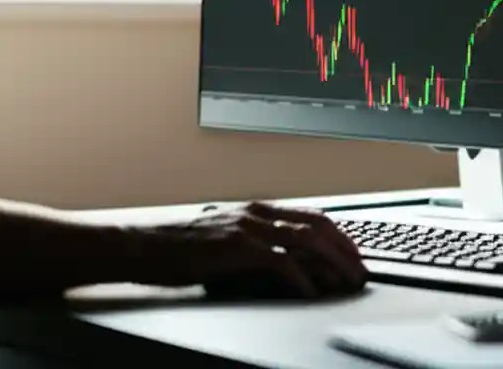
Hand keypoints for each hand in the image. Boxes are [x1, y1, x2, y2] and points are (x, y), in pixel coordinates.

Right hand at [138, 202, 367, 299]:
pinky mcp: (235, 247)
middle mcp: (257, 213)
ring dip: (333, 261)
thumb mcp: (224, 242)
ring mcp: (247, 227)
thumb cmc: (178, 249)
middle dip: (346, 249)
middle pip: (318, 224)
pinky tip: (312, 291)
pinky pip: (279, 261)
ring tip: (348, 281)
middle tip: (361, 271)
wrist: (141, 247)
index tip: (356, 255)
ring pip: (306, 239)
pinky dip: (301, 277)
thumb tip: (290, 268)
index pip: (312, 216)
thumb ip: (256, 247)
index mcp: (257, 210)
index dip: (339, 235)